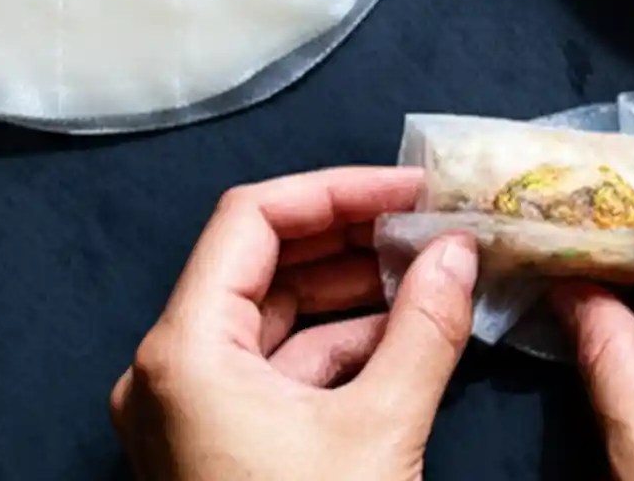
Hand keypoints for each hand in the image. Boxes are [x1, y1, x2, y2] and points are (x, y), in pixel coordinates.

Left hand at [110, 167, 477, 480]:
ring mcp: (195, 411)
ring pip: (276, 320)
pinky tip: (406, 333)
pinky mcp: (224, 444)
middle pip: (262, 265)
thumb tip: (459, 254)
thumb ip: (424, 330)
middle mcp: (174, 373)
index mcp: (187, 353)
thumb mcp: (382, 432)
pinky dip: (342, 345)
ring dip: (353, 292)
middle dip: (352, 239)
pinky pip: (281, 370)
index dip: (336, 191)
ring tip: (428, 270)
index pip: (253, 222)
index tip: (407, 188)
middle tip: (427, 222)